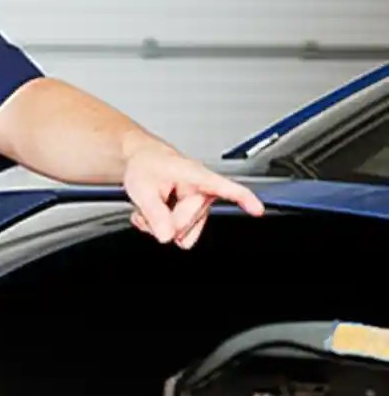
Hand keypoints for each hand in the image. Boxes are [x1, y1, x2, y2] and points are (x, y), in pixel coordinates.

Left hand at [123, 143, 265, 248]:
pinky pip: (177, 232)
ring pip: (181, 230)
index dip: (243, 199)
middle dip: (164, 218)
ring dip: (159, 224)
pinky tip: (148, 214)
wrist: (137, 159)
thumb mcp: (143, 187)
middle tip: (150, 203)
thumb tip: (167, 236)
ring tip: (148, 206)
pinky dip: (158, 226)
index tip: (257, 209)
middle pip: (188, 222)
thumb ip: (155, 213)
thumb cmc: (144, 163)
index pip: (225, 188)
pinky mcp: (188, 212)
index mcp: (195, 176)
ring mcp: (194, 203)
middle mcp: (200, 191)